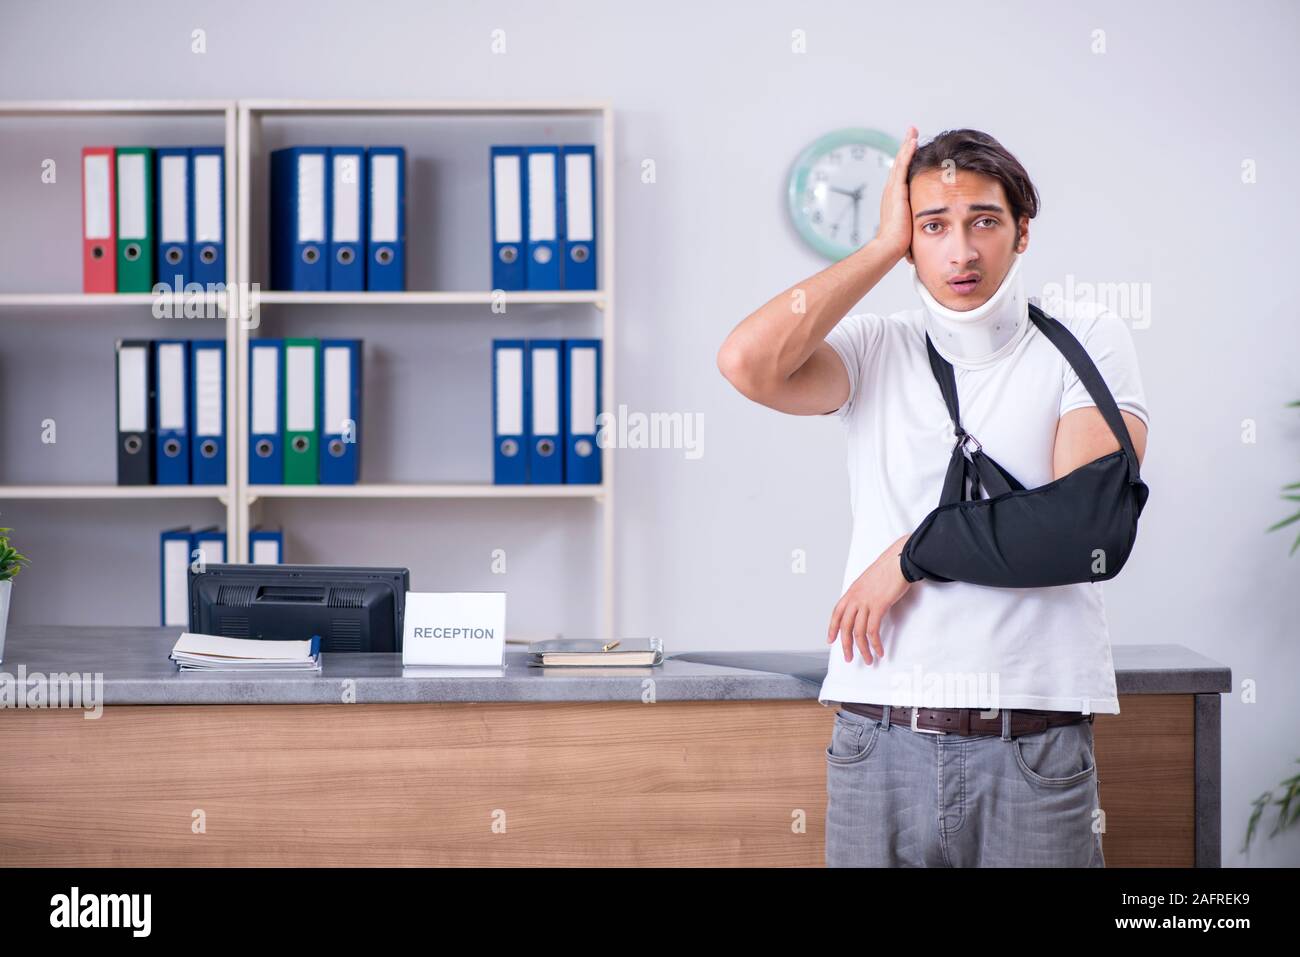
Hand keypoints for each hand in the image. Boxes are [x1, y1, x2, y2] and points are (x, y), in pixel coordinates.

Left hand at [827, 533, 913, 663]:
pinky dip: (875, 643)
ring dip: (863, 649)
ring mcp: (865, 602)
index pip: (836, 613)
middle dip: (846, 645)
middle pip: (845, 627)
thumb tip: (866, 606)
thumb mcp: (869, 581)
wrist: (898, 561)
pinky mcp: (878, 606)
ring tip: (868, 660)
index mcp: (851, 592)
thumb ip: (864, 594)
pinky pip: (873, 631)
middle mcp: (855, 598)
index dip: (832, 628)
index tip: (830, 640)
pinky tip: (879, 651)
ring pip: (858, 632)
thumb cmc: (888, 569)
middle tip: (848, 658)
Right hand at [875, 126, 917, 260]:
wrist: (889, 246)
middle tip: (911, 132)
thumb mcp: (910, 226)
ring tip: (912, 131)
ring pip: (901, 161)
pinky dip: (907, 153)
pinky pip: (902, 166)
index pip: (901, 175)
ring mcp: (892, 190)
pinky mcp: (896, 190)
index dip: (907, 161)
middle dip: (906, 147)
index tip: (913, 150)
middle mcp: (891, 191)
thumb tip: (930, 226)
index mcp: (895, 198)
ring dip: (907, 145)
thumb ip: (917, 220)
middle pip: (899, 164)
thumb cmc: (900, 243)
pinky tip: (913, 141)